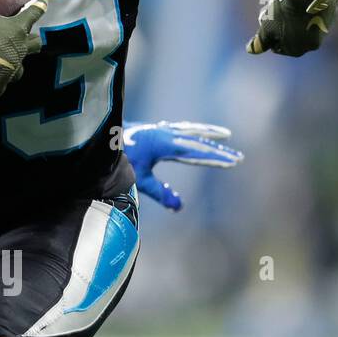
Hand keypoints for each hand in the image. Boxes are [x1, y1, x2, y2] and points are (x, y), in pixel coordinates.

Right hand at [0, 0, 46, 98]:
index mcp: (16, 30)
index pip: (32, 14)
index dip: (38, 6)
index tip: (43, 1)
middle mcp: (19, 51)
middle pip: (35, 45)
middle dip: (33, 41)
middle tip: (32, 39)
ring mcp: (11, 71)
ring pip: (20, 68)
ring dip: (15, 64)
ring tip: (7, 62)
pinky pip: (1, 85)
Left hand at [123, 121, 242, 210]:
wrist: (99, 139)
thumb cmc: (118, 159)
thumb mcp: (138, 179)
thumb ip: (160, 191)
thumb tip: (179, 207)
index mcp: (164, 144)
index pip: (197, 153)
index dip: (216, 158)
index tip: (233, 162)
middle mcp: (165, 134)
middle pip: (198, 142)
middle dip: (219, 150)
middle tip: (238, 157)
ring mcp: (160, 130)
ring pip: (191, 132)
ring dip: (208, 135)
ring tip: (225, 135)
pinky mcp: (154, 130)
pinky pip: (180, 129)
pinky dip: (193, 131)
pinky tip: (197, 133)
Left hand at [247, 0, 337, 56]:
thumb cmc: (284, 11)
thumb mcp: (267, 28)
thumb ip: (260, 42)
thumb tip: (251, 50)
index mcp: (302, 49)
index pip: (283, 48)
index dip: (272, 37)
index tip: (268, 25)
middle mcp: (317, 41)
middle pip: (296, 36)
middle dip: (284, 27)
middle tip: (276, 14)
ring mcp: (327, 26)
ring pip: (307, 24)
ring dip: (296, 18)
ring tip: (286, 5)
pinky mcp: (332, 11)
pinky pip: (317, 12)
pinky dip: (308, 8)